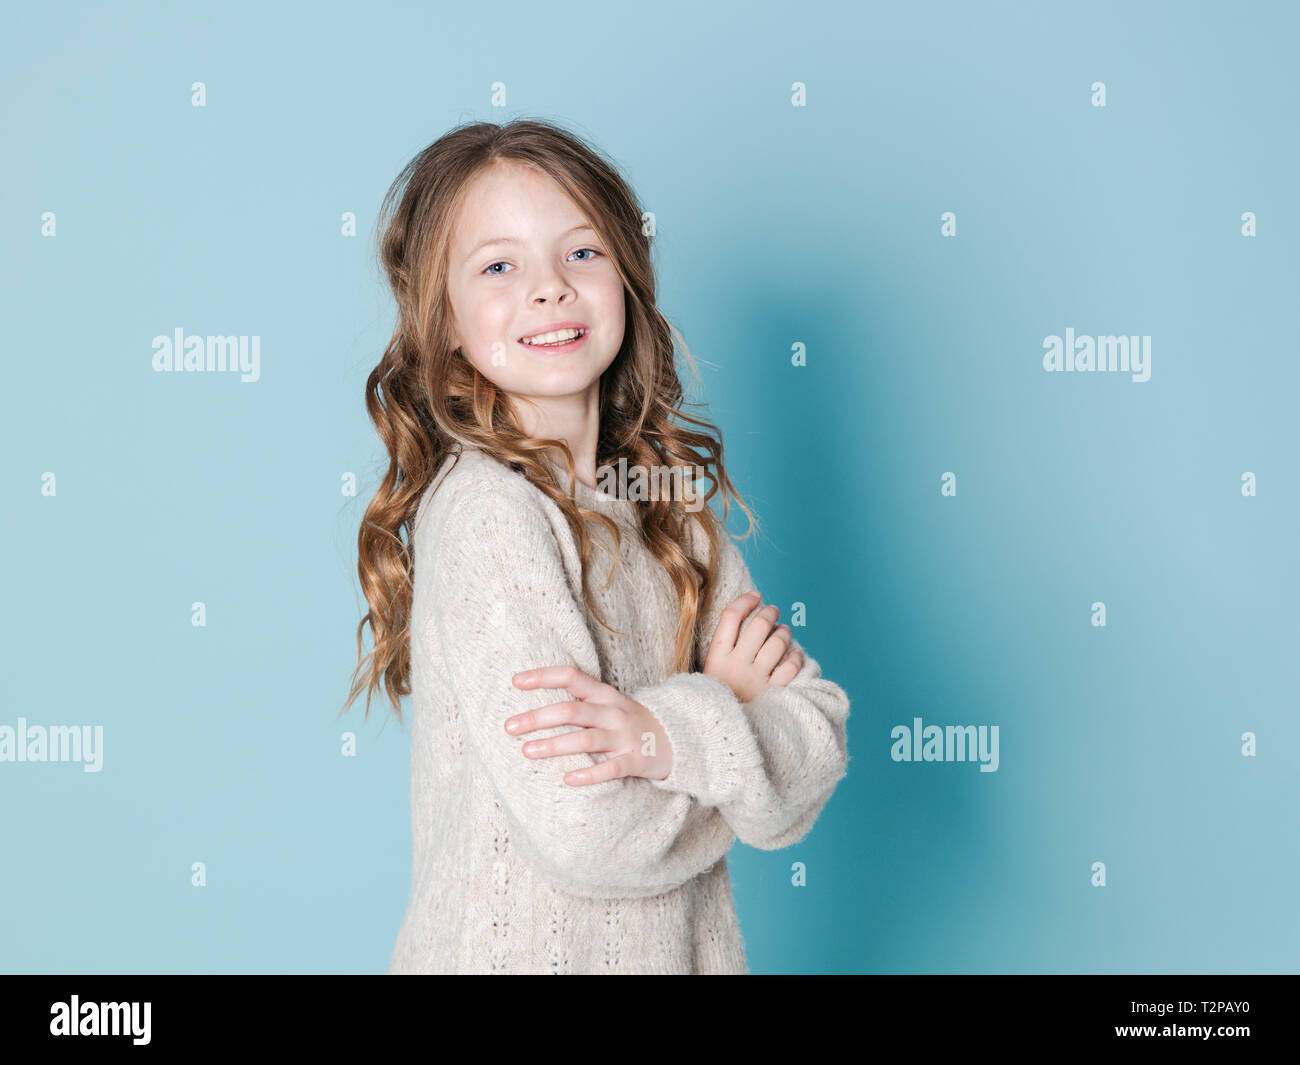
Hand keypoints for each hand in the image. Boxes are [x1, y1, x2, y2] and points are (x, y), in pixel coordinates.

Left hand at [506, 665, 673, 784]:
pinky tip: (568, 779)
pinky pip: (610, 769)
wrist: (678, 740)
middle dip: (537, 717)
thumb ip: (581, 700)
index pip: (571, 677)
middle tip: (510, 727)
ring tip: (527, 751)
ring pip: (586, 739)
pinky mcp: (635, 761)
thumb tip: (537, 701)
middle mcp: (613, 712)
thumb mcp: (610, 704)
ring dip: (554, 745)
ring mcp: (624, 737)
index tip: (515, 681)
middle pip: (571, 710)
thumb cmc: (631, 722)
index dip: (543, 677)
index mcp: (605, 694)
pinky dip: (589, 774)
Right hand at [703, 591, 802, 701]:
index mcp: (716, 658)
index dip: (745, 601)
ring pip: (777, 642)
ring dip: (784, 631)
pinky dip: (795, 656)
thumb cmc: (715, 699)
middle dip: (770, 612)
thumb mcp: (707, 674)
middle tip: (773, 610)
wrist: (720, 736)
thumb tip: (745, 619)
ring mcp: (756, 680)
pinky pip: (791, 666)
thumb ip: (721, 651)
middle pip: (759, 625)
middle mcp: (736, 666)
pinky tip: (793, 654)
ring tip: (783, 631)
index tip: (755, 596)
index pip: (730, 617)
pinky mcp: (772, 693)